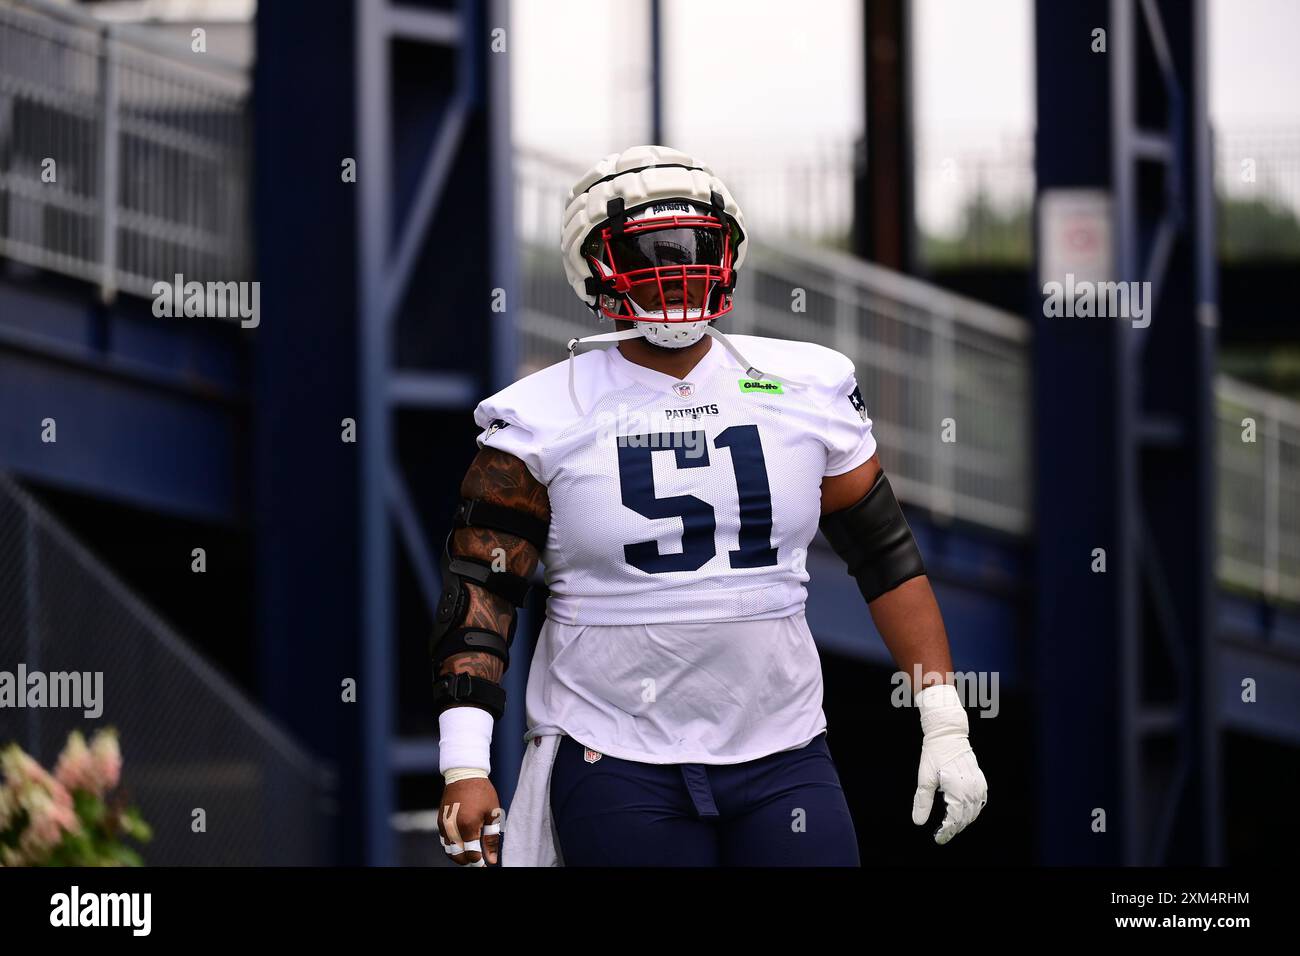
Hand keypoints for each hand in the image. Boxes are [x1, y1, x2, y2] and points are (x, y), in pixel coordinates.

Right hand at [439, 776, 502, 865]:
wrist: (464, 773)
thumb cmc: (482, 792)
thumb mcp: (492, 814)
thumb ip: (491, 839)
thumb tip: (491, 860)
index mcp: (468, 826)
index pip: (472, 855)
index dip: (479, 864)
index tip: (485, 866)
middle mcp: (453, 828)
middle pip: (457, 856)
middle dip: (468, 861)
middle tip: (478, 860)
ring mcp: (444, 825)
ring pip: (448, 850)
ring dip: (459, 855)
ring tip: (471, 852)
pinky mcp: (439, 821)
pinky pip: (443, 840)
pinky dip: (452, 846)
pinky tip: (462, 842)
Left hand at [912, 686, 987, 844]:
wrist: (948, 734)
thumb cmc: (934, 755)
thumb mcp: (925, 779)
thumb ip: (922, 802)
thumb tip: (918, 822)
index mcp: (958, 791)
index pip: (954, 820)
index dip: (946, 832)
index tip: (938, 838)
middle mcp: (971, 790)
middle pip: (965, 818)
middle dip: (955, 828)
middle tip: (943, 834)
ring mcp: (978, 785)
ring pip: (974, 811)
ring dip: (964, 821)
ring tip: (952, 825)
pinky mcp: (981, 780)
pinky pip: (980, 801)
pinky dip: (973, 810)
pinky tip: (965, 812)